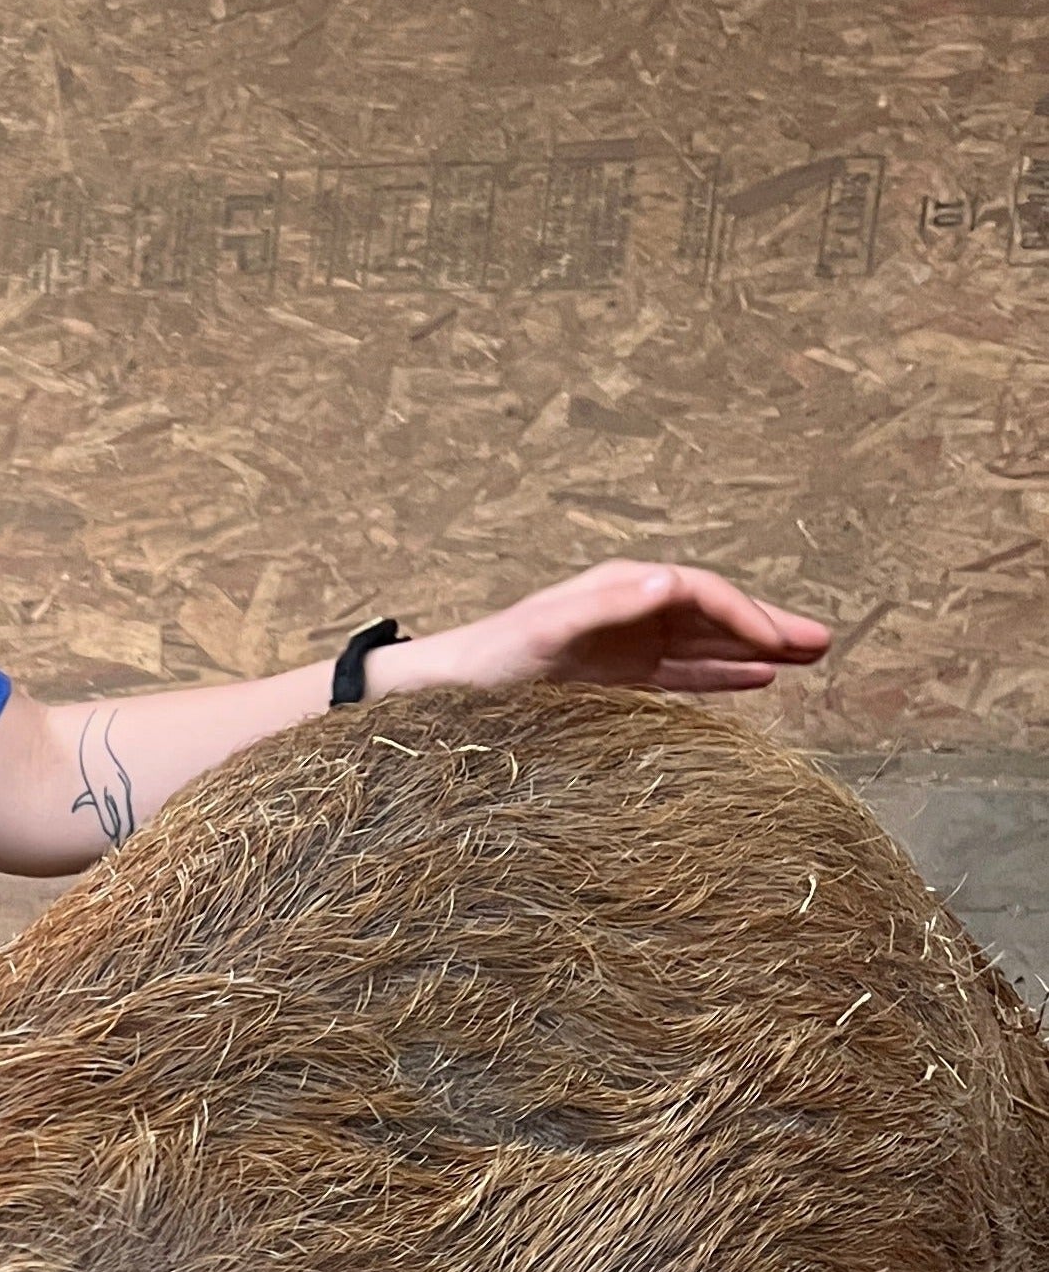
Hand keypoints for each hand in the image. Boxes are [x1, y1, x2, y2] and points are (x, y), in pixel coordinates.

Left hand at [389, 561, 829, 698]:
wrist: (447, 689)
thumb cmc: (492, 656)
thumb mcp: (546, 629)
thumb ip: (607, 605)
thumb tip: (670, 581)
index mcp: (620, 589)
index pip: (698, 593)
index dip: (743, 614)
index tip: (779, 642)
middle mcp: (630, 610)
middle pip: (713, 613)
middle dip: (767, 626)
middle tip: (824, 643)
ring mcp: (628, 644)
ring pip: (706, 644)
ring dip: (755, 651)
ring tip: (809, 660)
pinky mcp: (619, 677)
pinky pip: (682, 674)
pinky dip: (720, 677)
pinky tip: (758, 682)